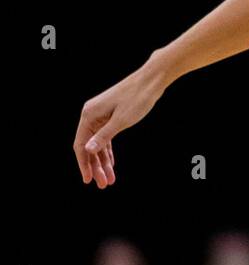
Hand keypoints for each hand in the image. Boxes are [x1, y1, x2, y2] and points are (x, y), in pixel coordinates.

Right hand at [74, 60, 166, 187]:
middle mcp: (91, 114)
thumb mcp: (121, 121)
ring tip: (109, 179)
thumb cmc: (137, 98)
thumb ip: (103, 136)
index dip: (84, 164)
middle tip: (103, 184)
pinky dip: (109, 151)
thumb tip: (87, 150)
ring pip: (98, 143)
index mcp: (88, 115)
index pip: (81, 145)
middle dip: (96, 167)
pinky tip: (112, 164)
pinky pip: (106, 137)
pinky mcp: (111, 115)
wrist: (152, 79)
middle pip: (89, 146)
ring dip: (103, 162)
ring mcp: (101, 115)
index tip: (88, 180)